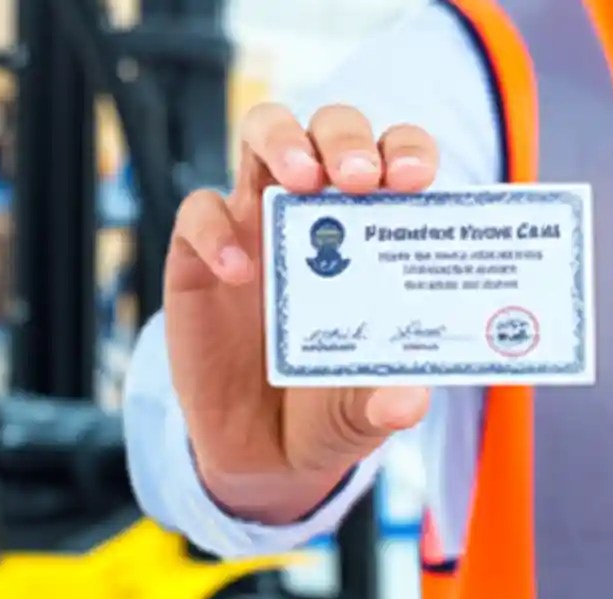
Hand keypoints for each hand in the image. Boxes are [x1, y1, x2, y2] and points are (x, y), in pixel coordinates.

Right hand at [164, 103, 436, 523]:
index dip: (407, 151)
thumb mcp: (366, 412)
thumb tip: (409, 401)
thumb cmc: (332, 408)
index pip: (396, 159)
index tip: (413, 179)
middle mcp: (317, 213)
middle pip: (329, 129)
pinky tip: (239, 271)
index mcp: (375, 232)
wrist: (264, 455)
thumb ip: (386, 404)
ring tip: (301, 180)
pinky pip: (199, 214)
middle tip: (358, 177)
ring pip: (262, 137)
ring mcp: (256, 226)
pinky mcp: (198, 256)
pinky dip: (216, 231)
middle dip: (345, 138)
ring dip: (282, 142)